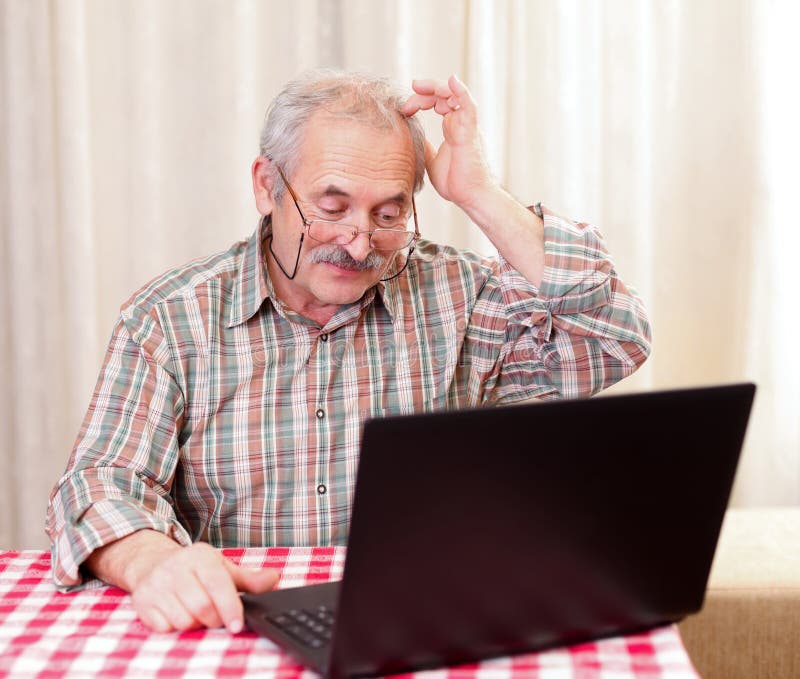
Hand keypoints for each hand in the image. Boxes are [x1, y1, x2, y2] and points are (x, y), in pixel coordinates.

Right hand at [119, 539, 278, 632]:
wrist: (151, 563)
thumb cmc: (194, 569)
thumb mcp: (221, 568)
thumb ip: (249, 579)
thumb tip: (274, 579)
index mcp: (200, 556)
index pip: (218, 584)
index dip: (230, 607)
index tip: (236, 626)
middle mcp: (176, 567)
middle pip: (202, 607)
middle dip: (214, 620)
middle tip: (217, 618)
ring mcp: (157, 584)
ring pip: (184, 620)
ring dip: (195, 625)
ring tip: (196, 613)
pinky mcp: (142, 601)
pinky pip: (164, 627)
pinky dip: (174, 627)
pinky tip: (177, 614)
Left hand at [402, 75, 495, 211]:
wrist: (469, 196)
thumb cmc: (456, 182)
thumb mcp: (431, 160)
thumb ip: (425, 146)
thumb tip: (412, 137)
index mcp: (453, 128)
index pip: (438, 103)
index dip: (421, 100)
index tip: (405, 108)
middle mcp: (460, 123)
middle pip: (443, 95)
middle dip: (423, 92)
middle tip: (407, 97)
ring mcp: (466, 125)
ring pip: (454, 94)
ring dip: (435, 87)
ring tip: (418, 86)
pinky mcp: (470, 131)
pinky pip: (469, 105)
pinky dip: (461, 91)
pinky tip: (451, 81)